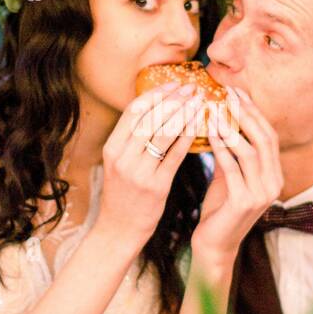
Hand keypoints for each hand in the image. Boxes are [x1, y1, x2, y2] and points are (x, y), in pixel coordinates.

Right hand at [95, 82, 202, 249]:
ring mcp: (139, 172)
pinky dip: (188, 137)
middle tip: (192, 86)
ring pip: (164, 133)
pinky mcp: (156, 186)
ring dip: (184, 113)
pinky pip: (176, 155)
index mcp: (112, 148)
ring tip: (199, 101)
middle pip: (150, 118)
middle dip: (173, 98)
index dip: (155, 94)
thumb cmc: (123, 195)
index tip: (173, 83)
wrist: (119, 230)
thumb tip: (156, 110)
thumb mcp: (119, 164)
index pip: (134, 112)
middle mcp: (123, 158)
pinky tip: (200, 126)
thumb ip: (132, 140)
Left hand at [190, 90, 282, 268]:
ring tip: (214, 110)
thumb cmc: (220, 208)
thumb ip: (231, 152)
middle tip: (228, 94)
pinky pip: (232, 169)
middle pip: (265, 139)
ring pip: (250, 152)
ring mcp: (262, 194)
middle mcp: (274, 182)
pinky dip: (220, 149)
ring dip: (231, 128)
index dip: (254, 112)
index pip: (269, 135)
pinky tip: (208, 134)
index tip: (237, 92)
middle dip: (246, 113)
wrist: (215, 245)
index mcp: (274, 174)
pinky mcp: (244, 202)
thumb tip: (220, 118)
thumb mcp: (228, 176)